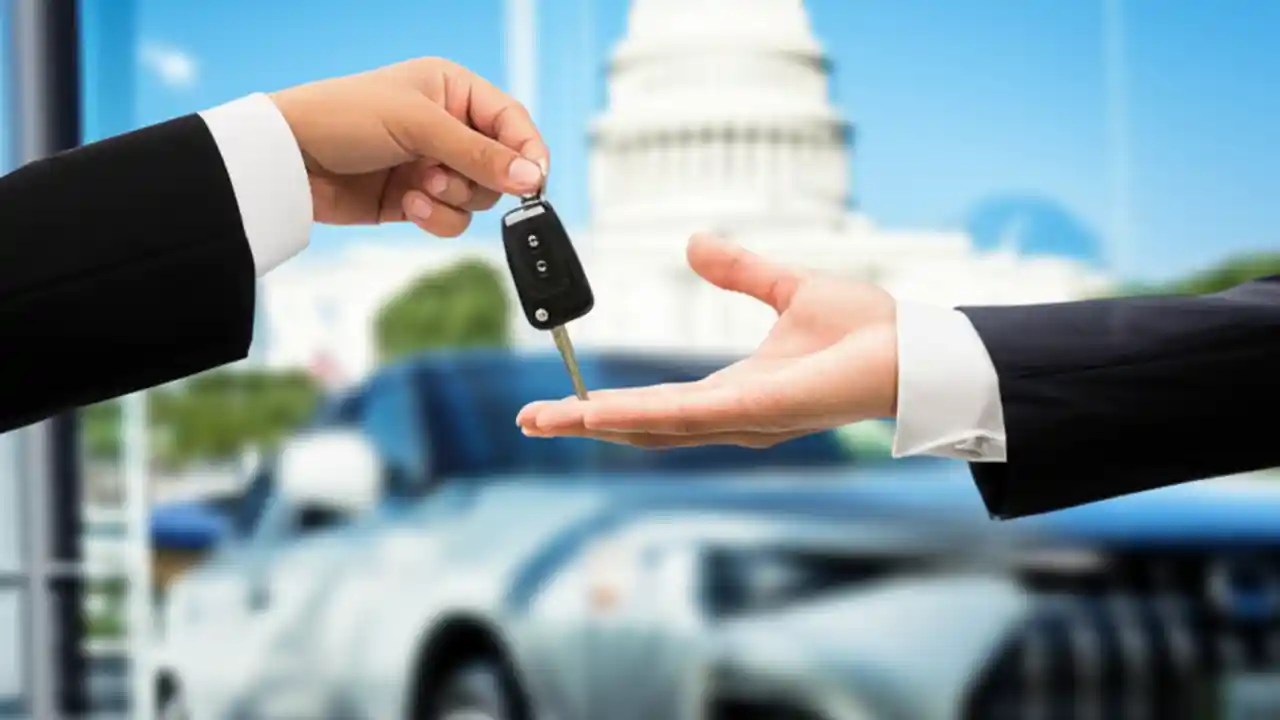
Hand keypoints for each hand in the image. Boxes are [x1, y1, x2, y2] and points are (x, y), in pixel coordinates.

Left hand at [270, 57, 547, 237]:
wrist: (287, 159)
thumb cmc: (343, 118)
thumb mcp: (418, 127)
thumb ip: (479, 154)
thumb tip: (531, 178)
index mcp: (453, 90)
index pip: (512, 122)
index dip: (527, 152)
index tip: (533, 182)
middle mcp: (448, 127)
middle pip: (500, 168)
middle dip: (476, 179)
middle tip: (441, 175)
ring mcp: (433, 166)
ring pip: (478, 199)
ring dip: (452, 199)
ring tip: (418, 187)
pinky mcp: (417, 201)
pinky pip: (453, 220)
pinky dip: (436, 219)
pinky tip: (408, 205)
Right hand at [516, 234, 899, 447]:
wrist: (916, 349)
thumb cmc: (866, 330)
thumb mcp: (786, 287)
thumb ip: (739, 271)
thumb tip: (694, 244)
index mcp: (734, 391)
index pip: (656, 406)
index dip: (606, 407)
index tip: (562, 403)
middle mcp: (731, 416)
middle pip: (642, 426)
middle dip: (584, 425)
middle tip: (529, 422)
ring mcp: (743, 418)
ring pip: (654, 426)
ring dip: (596, 424)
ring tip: (543, 421)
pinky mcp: (759, 409)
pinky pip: (688, 415)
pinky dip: (640, 415)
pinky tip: (599, 413)